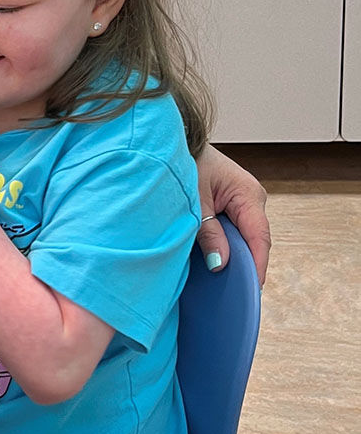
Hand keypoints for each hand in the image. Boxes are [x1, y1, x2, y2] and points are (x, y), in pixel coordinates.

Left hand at [195, 144, 269, 284]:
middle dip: (241, 263)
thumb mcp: (194, 201)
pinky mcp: (229, 205)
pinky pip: (231, 230)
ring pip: (241, 237)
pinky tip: (209, 257)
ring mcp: (241, 202)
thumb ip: (208, 233)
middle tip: (228, 290)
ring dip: (229, 253)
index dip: (257, 265)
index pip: (259, 237)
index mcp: (248, 194)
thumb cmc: (184, 162)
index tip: (252, 288)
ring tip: (216, 276)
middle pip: (252, 240)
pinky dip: (222, 243)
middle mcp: (250, 199)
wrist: (174, 143)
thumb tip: (220, 264)